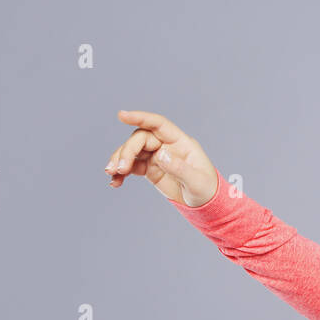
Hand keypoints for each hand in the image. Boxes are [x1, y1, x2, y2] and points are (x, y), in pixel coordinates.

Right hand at [104, 110, 219, 207]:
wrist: (204, 204)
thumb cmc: (206, 189)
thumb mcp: (197, 182)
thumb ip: (179, 168)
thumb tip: (160, 154)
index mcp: (180, 142)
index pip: (158, 124)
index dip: (140, 118)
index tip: (122, 116)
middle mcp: (166, 146)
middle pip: (140, 139)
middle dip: (127, 151)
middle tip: (119, 168)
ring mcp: (157, 156)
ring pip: (132, 151)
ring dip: (119, 161)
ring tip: (112, 175)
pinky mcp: (150, 169)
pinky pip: (132, 166)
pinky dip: (121, 173)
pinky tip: (115, 182)